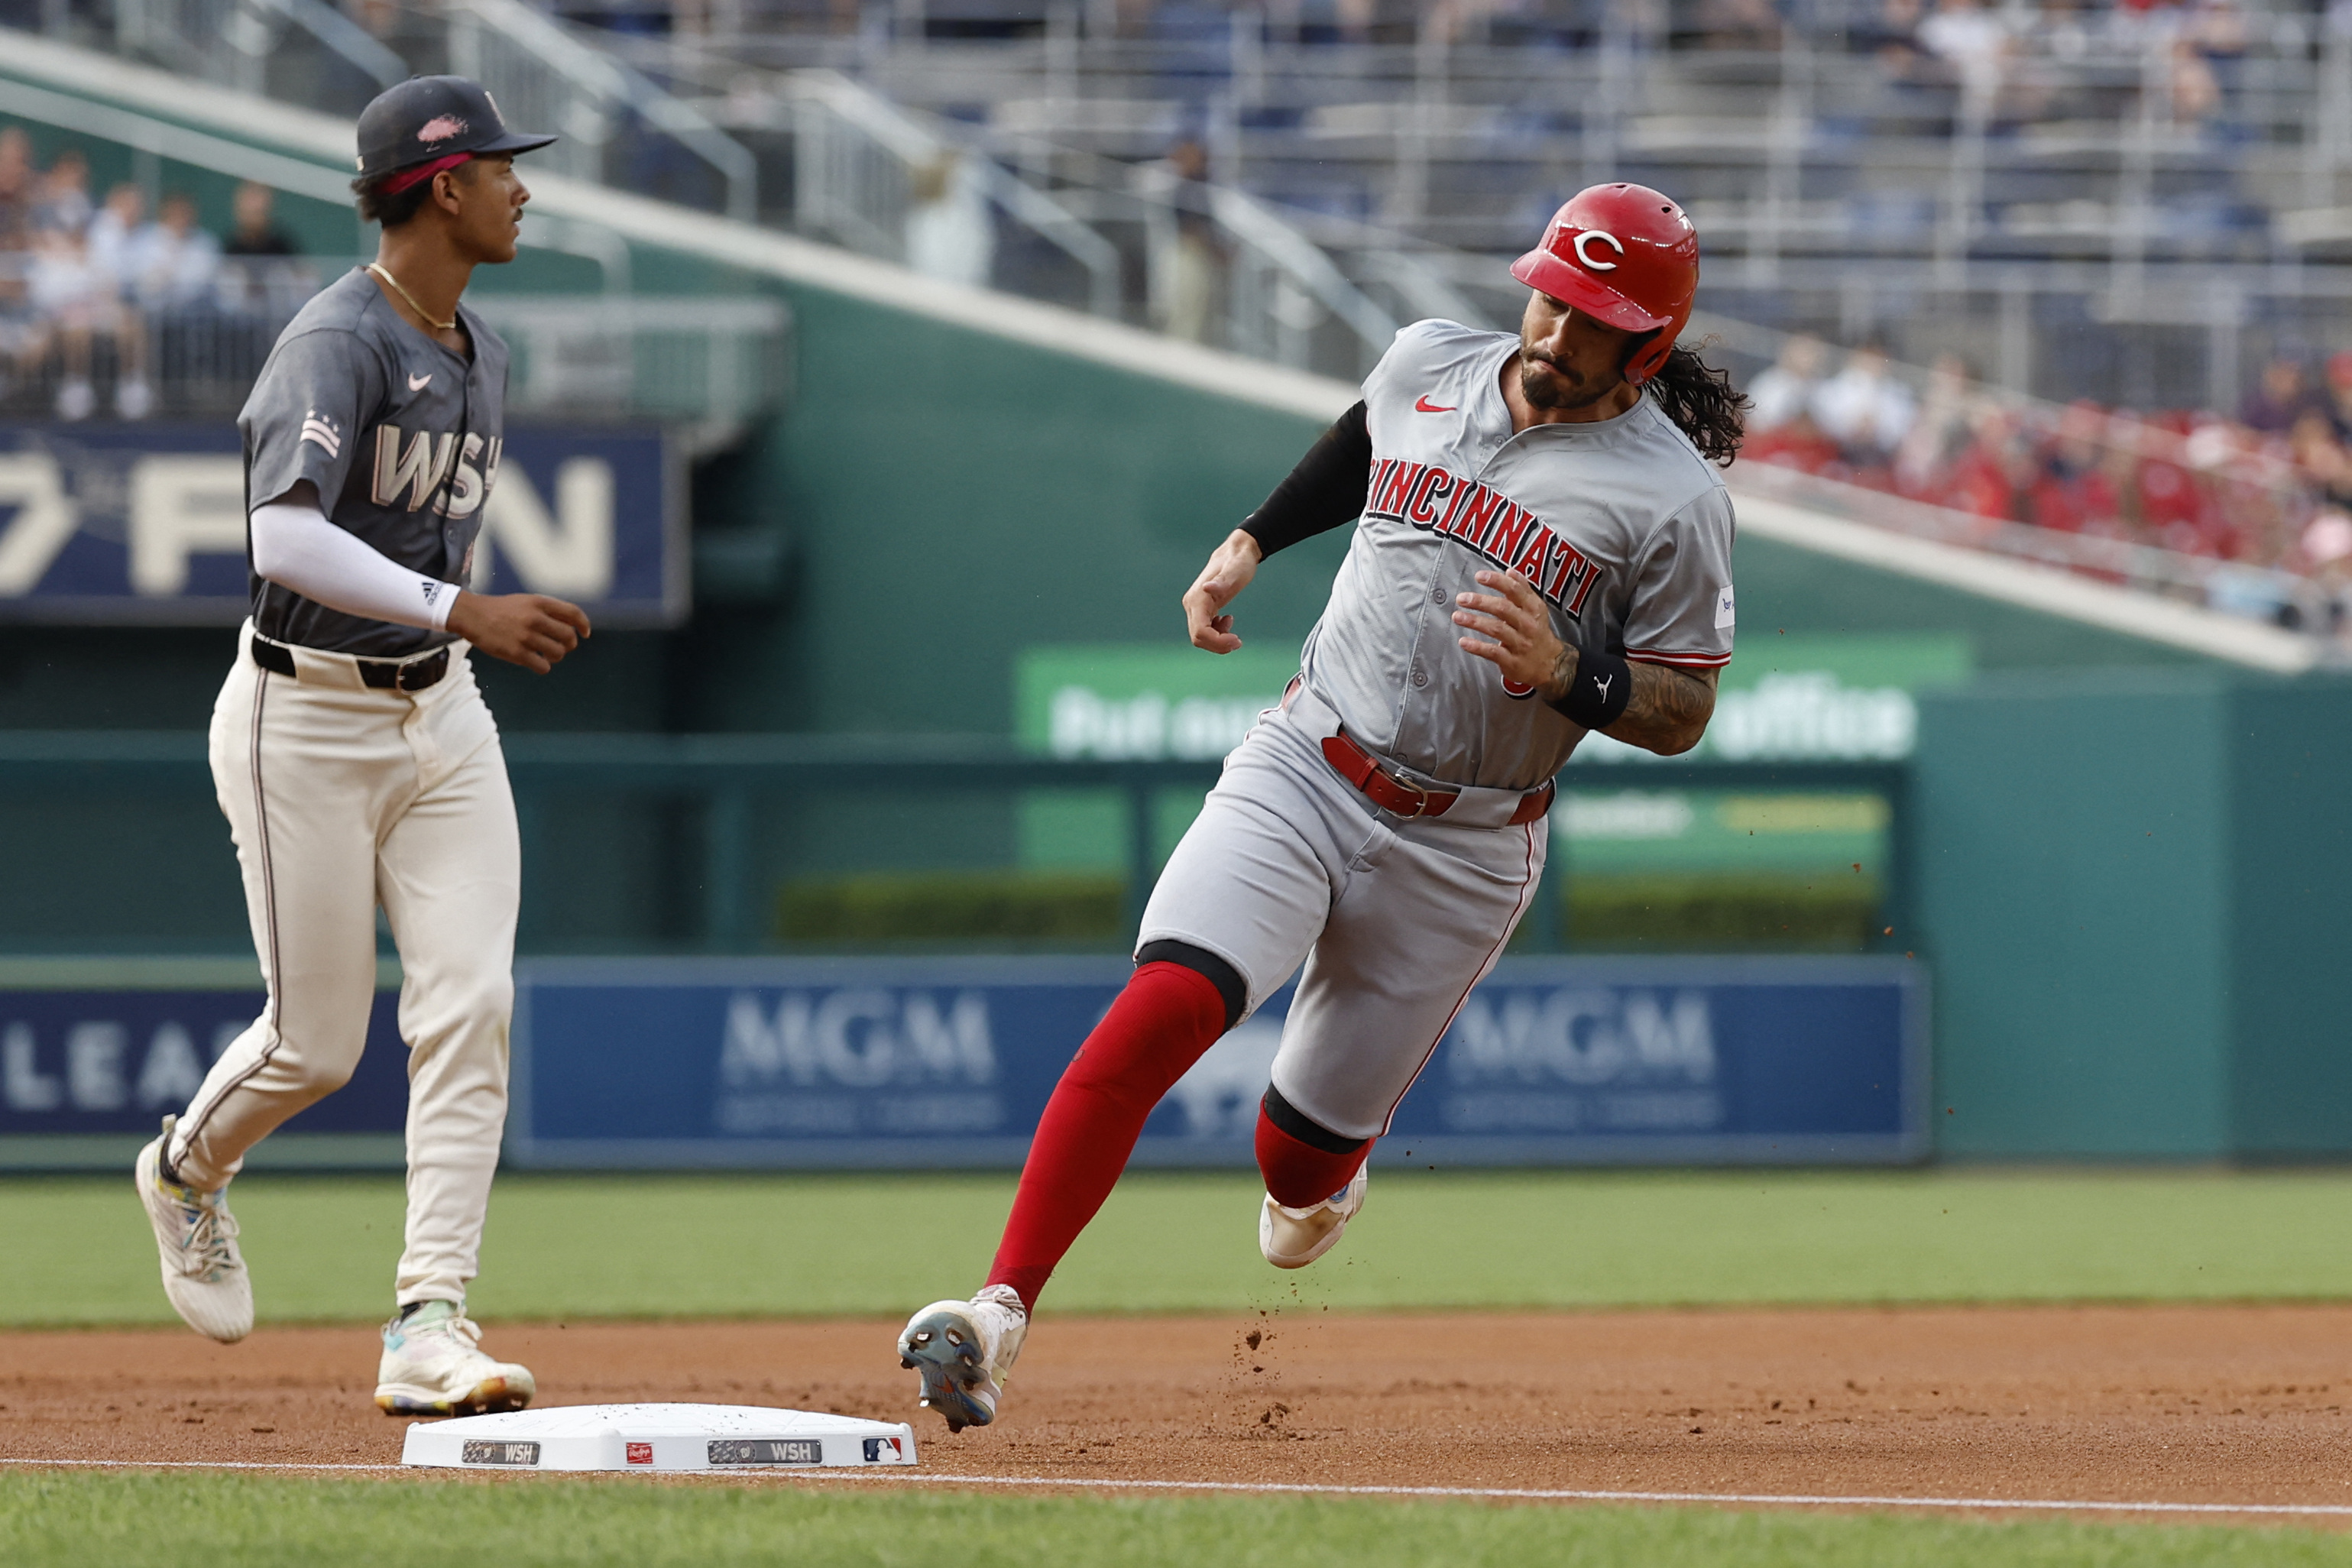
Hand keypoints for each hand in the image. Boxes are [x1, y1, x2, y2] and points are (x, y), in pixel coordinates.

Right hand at [446, 591, 591, 673]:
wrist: (472, 615)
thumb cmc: (502, 610)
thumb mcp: (526, 602)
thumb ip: (548, 611)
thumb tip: (574, 626)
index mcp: (539, 603)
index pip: (573, 613)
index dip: (583, 624)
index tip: (585, 633)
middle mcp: (535, 618)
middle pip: (568, 636)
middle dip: (570, 645)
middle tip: (563, 647)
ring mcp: (526, 636)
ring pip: (558, 653)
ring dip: (556, 656)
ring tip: (547, 654)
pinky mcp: (516, 653)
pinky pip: (543, 666)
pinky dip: (543, 666)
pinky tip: (536, 662)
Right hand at [1183, 529, 1262, 653]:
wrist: (1237, 552)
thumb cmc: (1238, 560)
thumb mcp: (1236, 570)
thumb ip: (1222, 581)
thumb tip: (1207, 588)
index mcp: (1197, 598)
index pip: (1200, 631)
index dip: (1217, 641)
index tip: (1237, 640)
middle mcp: (1192, 604)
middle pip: (1198, 637)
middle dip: (1218, 644)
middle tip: (1238, 642)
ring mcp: (1196, 607)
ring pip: (1200, 636)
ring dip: (1218, 641)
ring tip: (1234, 632)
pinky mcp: (1202, 608)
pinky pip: (1205, 630)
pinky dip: (1217, 633)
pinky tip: (1228, 621)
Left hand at [1452, 569, 1570, 696]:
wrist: (1549, 663)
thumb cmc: (1536, 631)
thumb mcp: (1535, 608)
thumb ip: (1523, 589)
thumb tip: (1510, 571)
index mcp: (1533, 608)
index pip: (1515, 590)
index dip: (1497, 581)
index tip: (1479, 576)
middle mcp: (1527, 624)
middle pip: (1503, 609)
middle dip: (1480, 602)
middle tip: (1462, 598)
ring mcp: (1520, 643)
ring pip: (1496, 629)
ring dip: (1475, 622)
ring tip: (1457, 616)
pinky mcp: (1512, 661)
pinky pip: (1493, 652)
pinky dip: (1477, 646)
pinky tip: (1463, 641)